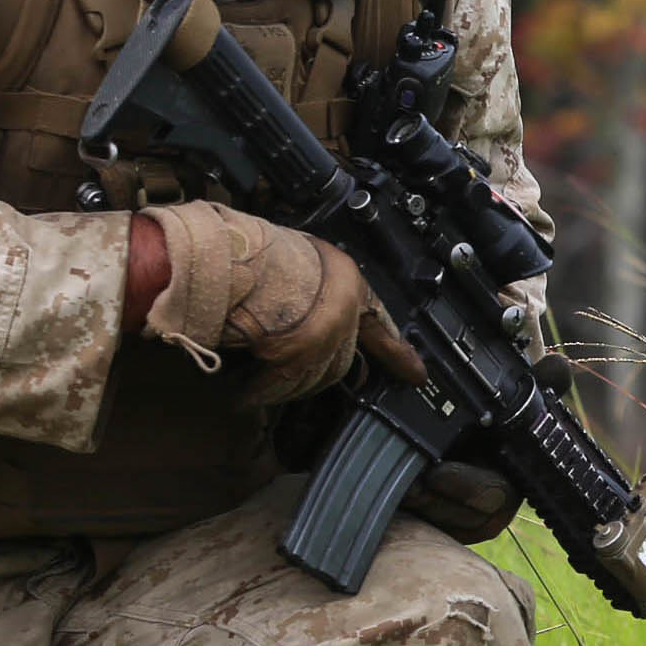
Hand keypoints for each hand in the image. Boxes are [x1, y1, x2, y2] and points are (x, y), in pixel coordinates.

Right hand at [140, 201, 423, 404]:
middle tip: (285, 375)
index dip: (397, 352)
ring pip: (313, 377)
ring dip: (282, 383)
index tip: (417, 375)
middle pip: (340, 360)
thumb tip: (302, 312)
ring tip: (254, 381)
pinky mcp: (301, 353)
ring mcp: (327, 331)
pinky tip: (242, 393)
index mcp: (346, 278)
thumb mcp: (294, 259)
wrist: (228, 258)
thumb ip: (309, 288)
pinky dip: (260, 391)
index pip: (378, 321)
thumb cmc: (249, 252)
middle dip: (311, 371)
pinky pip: (282, 385)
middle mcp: (345, 306)